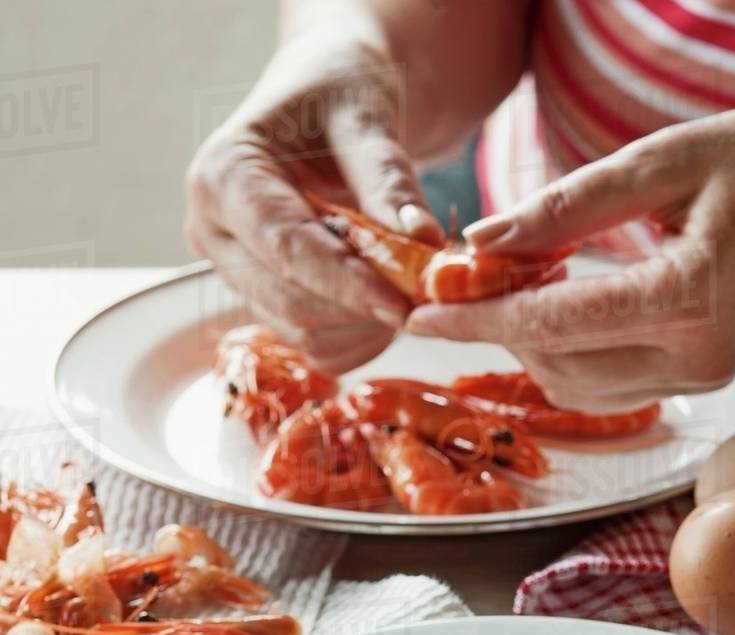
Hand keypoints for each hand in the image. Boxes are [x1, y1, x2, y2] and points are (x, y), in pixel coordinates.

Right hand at [186, 29, 441, 373]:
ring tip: (410, 286)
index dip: (345, 283)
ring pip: (303, 332)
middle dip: (361, 307)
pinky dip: (361, 337)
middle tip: (425, 294)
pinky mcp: (261, 302)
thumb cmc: (337, 90)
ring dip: (365, 326)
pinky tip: (389, 301)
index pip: (285, 247)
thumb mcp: (365, 115)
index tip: (401, 305)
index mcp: (222, 176)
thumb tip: (424, 243)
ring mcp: (233, 273)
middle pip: (289, 301)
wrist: (322, 100)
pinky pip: (314, 346)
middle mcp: (212, 232)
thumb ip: (388, 179)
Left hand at [407, 101, 734, 411]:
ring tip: (520, 283)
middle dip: (500, 327)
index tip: (422, 313)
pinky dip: (566, 352)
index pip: (555, 321)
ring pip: (576, 386)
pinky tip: (560, 306)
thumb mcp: (665, 161)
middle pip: (557, 364)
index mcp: (693, 296)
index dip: (479, 318)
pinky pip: (606, 386)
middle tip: (471, 278)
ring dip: (531, 343)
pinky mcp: (699, 379)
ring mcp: (701, 377)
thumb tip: (483, 240)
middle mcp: (697, 356)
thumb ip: (568, 205)